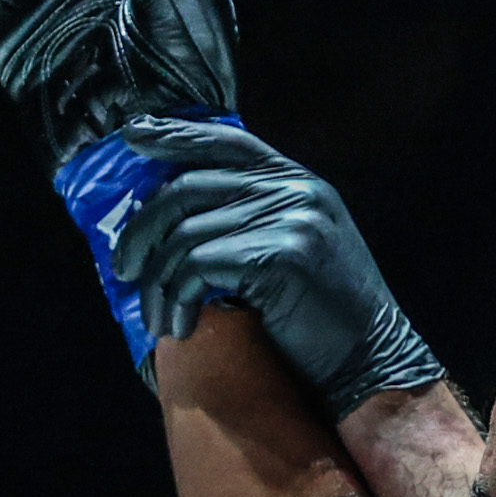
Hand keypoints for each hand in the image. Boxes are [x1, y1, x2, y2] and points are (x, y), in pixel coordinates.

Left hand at [111, 117, 439, 416]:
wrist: (371, 362)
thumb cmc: (322, 321)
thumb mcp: (294, 252)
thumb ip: (252, 221)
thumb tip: (173, 221)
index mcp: (297, 182)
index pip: (226, 139)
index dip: (174, 134)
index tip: (131, 134)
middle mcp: (295, 190)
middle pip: (188, 188)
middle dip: (143, 230)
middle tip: (124, 270)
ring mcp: (291, 218)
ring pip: (186, 235)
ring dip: (159, 282)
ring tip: (157, 318)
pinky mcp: (281, 255)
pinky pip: (199, 267)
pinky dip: (179, 299)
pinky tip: (181, 326)